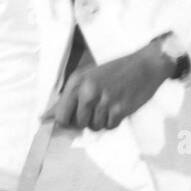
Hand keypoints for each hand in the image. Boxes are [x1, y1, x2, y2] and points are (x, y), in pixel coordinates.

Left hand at [46, 42, 172, 131]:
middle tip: (98, 107)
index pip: (60, 115)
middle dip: (86, 120)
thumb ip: (66, 98)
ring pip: (93, 127)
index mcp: (77, 82)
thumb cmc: (115, 71)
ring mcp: (104, 100)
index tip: (73, 119)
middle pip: (77, 124)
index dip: (65, 122)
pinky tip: (119, 107)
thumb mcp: (87, 77)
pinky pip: (109, 127)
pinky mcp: (119, 109)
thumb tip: (43, 118)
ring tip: (109, 105)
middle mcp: (88, 91)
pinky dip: (113, 122)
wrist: (147, 63)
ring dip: (101, 121)